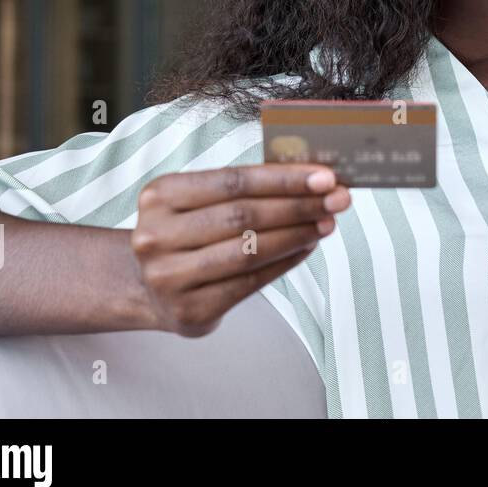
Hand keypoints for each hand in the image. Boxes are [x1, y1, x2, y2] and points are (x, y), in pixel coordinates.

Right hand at [131, 164, 350, 336]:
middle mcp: (156, 236)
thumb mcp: (200, 201)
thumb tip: (312, 179)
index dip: (283, 178)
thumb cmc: (189, 233)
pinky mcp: (189, 310)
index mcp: (160, 196)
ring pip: (248, 251)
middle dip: (299, 206)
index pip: (233, 181)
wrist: (150, 287)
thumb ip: (246, 189)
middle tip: (337, 199)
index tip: (325, 176)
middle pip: (243, 216)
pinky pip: (249, 283)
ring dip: (297, 235)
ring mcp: (168, 277)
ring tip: (327, 223)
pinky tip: (307, 247)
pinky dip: (285, 262)